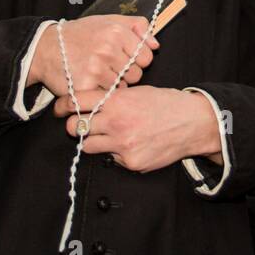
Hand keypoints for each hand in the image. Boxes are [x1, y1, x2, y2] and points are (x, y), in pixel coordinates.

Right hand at [28, 15, 157, 97]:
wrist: (46, 48)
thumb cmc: (81, 34)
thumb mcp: (109, 21)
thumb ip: (137, 27)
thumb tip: (156, 45)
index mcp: (116, 31)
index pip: (146, 57)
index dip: (138, 60)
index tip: (125, 58)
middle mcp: (107, 49)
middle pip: (137, 74)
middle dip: (127, 73)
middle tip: (110, 66)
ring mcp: (96, 68)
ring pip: (123, 87)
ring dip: (115, 84)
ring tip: (100, 73)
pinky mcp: (85, 86)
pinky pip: (108, 96)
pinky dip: (102, 92)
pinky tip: (92, 82)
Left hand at [55, 86, 220, 172]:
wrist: (193, 123)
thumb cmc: (166, 104)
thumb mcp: (137, 92)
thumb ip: (113, 99)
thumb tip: (90, 104)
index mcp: (117, 100)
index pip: (77, 101)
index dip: (64, 104)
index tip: (61, 108)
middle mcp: (116, 122)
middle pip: (75, 126)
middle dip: (76, 125)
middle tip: (82, 124)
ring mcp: (122, 145)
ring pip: (89, 146)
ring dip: (94, 141)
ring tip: (108, 135)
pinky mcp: (131, 162)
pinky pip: (112, 158)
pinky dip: (117, 153)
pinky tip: (133, 144)